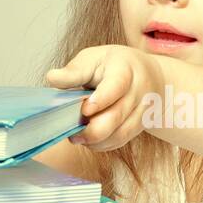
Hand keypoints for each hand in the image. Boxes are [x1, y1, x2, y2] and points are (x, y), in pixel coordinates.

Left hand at [44, 44, 165, 150]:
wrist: (150, 75)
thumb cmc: (114, 65)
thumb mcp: (94, 58)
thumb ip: (74, 71)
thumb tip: (52, 78)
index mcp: (125, 69)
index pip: (116, 87)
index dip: (99, 101)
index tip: (83, 111)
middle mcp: (139, 92)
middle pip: (117, 117)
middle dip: (91, 130)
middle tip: (72, 133)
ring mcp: (143, 111)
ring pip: (120, 134)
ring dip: (96, 140)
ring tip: (78, 137)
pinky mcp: (141, 126)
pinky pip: (121, 141)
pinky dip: (103, 144)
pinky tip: (90, 140)